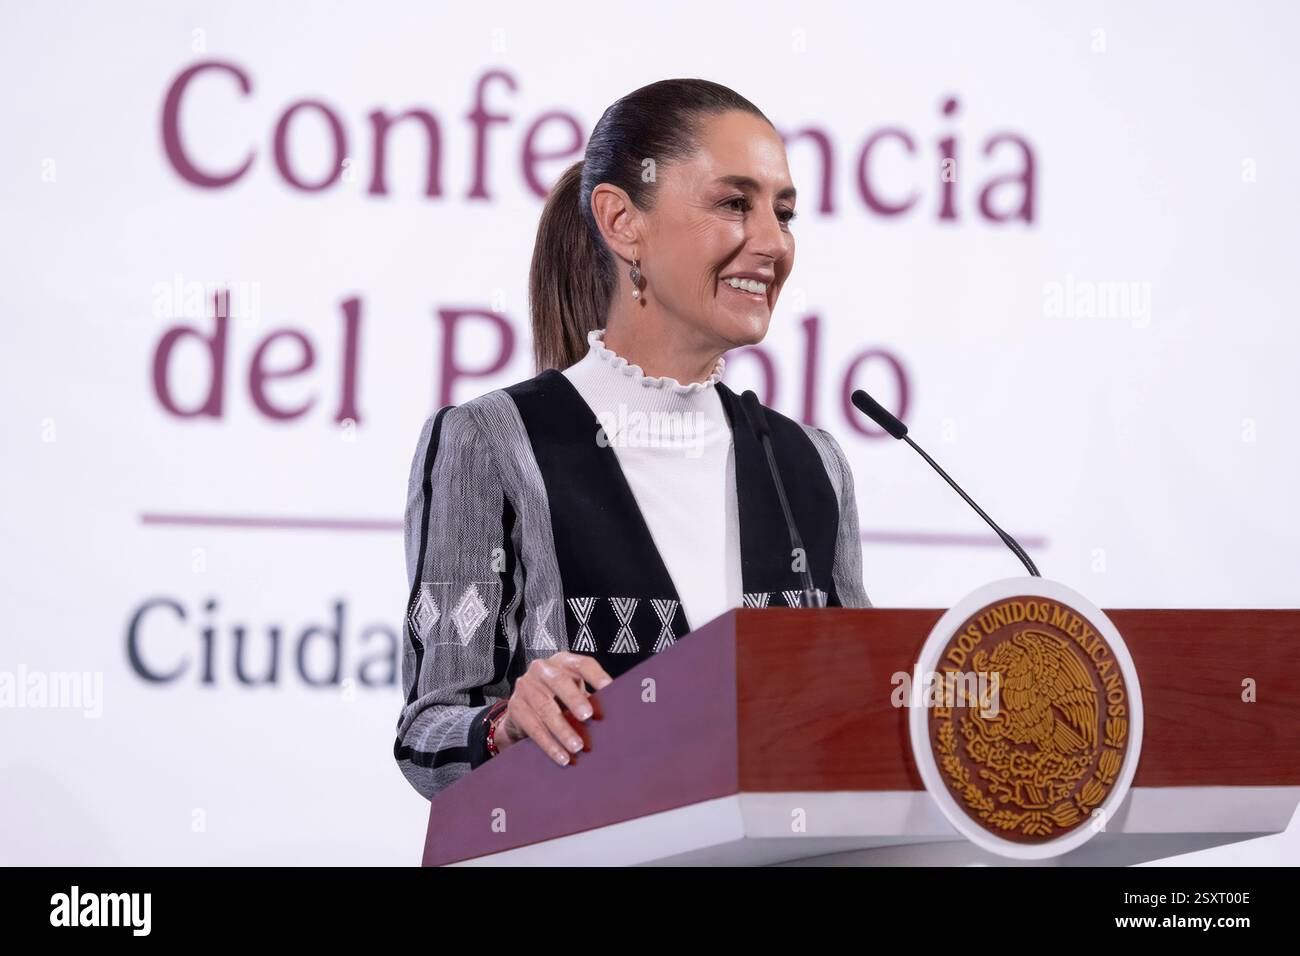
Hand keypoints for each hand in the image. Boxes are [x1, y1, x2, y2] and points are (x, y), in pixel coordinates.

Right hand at [495, 652, 611, 764]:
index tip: (610, 689)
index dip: (596, 675)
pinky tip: (561, 756)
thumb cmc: (557, 699)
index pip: (582, 664)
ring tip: (577, 747)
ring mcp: (525, 686)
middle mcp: (542, 669)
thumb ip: (591, 698)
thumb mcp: (574, 692)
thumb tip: (618, 714)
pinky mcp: (515, 706)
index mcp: (563, 661)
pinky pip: (533, 726)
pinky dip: (549, 744)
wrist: (522, 711)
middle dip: (574, 699)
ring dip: (562, 730)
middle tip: (588, 717)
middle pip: (559, 681)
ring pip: (545, 707)